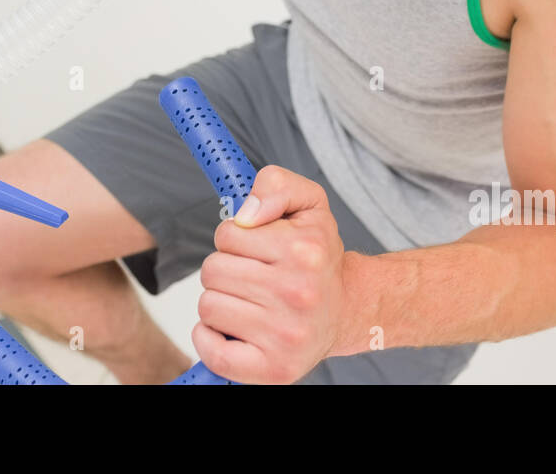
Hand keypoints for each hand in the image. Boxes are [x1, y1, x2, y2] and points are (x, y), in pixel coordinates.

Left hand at [192, 165, 357, 383]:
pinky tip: (230, 328)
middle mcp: (296, 294)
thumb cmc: (320, 257)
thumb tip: (244, 215)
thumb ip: (276, 186)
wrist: (347, 308)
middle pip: (212, 270)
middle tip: (252, 276)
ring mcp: (285, 336)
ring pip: (208, 306)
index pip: (228, 233)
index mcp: (303, 251)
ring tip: (248, 302)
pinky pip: (213, 352)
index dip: (236, 238)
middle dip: (226, 269)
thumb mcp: (309, 204)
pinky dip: (210, 339)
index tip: (255, 248)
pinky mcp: (273, 369)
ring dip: (220, 302)